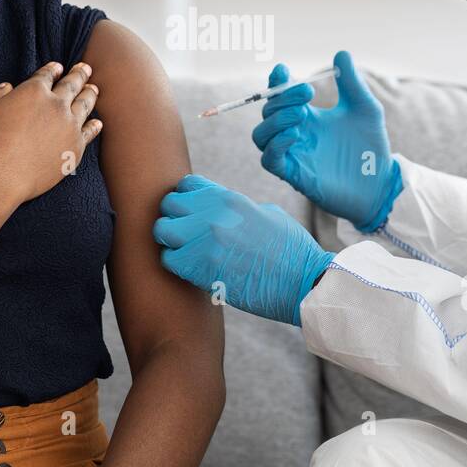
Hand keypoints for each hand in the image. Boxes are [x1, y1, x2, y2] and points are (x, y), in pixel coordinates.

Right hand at [0, 61, 101, 208]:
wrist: (0, 175)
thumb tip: (7, 87)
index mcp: (34, 90)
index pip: (47, 75)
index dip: (52, 69)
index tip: (57, 67)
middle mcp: (56, 104)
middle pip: (72, 84)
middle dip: (79, 74)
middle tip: (85, 68)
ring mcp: (69, 125)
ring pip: (85, 104)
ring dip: (90, 94)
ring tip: (94, 88)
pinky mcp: (76, 147)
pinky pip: (89, 132)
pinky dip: (95, 125)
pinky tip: (97, 122)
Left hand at [153, 174, 333, 325]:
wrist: (304, 282)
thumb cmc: (292, 250)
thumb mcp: (267, 214)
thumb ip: (237, 209)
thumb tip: (220, 212)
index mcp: (230, 198)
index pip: (187, 185)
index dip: (186, 199)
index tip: (192, 214)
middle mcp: (214, 214)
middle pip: (169, 204)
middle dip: (174, 218)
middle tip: (186, 235)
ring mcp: (206, 240)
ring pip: (162, 230)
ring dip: (170, 241)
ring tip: (186, 252)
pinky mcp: (202, 268)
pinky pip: (169, 260)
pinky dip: (176, 265)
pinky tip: (192, 270)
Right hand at [252, 50, 401, 231]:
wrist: (380, 183)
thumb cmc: (371, 148)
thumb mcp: (365, 109)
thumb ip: (352, 83)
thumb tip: (341, 53)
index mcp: (307, 117)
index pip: (279, 96)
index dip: (276, 81)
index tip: (284, 70)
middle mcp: (295, 134)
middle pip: (267, 112)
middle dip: (281, 98)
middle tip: (308, 93)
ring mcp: (293, 154)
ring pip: (260, 135)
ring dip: (274, 120)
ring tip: (301, 114)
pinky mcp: (294, 175)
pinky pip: (269, 160)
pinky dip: (276, 144)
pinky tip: (295, 135)